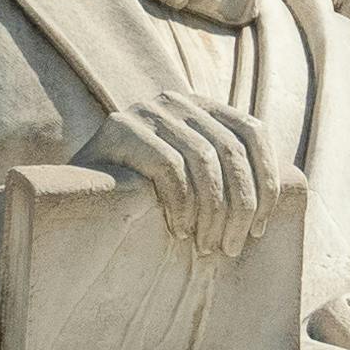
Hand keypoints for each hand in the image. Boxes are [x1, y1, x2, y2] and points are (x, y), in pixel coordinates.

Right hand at [84, 91, 282, 260]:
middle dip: (241, 206)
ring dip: (213, 211)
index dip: (266, 181)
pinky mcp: (121, 128)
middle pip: (232, 150)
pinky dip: (181, 204)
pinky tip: (179, 231)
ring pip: (204, 160)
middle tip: (232, 249)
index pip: (254, 133)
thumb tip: (276, 206)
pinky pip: (169, 167)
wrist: (73, 198)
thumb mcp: (191, 182)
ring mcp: (148, 110)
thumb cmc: (142, 199)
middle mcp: (179, 100)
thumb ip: (225, 177)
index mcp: (203, 107)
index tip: (260, 228)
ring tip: (206, 245)